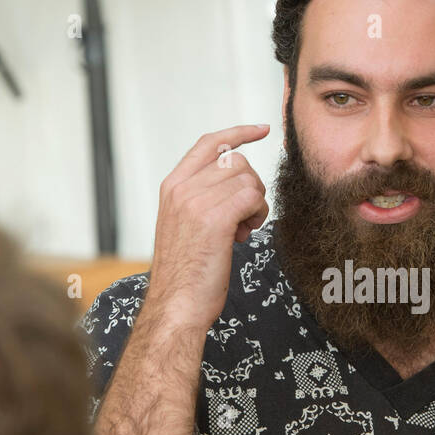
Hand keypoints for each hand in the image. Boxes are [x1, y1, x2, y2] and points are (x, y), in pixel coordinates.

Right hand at [147, 124, 270, 329]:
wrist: (176, 305)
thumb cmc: (186, 273)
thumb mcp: (185, 225)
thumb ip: (203, 198)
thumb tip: (238, 181)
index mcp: (172, 186)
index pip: (209, 143)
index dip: (239, 132)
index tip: (262, 130)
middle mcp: (181, 189)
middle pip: (237, 162)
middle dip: (250, 188)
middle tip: (242, 219)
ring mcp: (196, 202)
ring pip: (248, 180)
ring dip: (256, 205)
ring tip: (241, 230)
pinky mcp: (214, 219)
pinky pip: (253, 198)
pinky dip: (257, 215)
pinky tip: (244, 234)